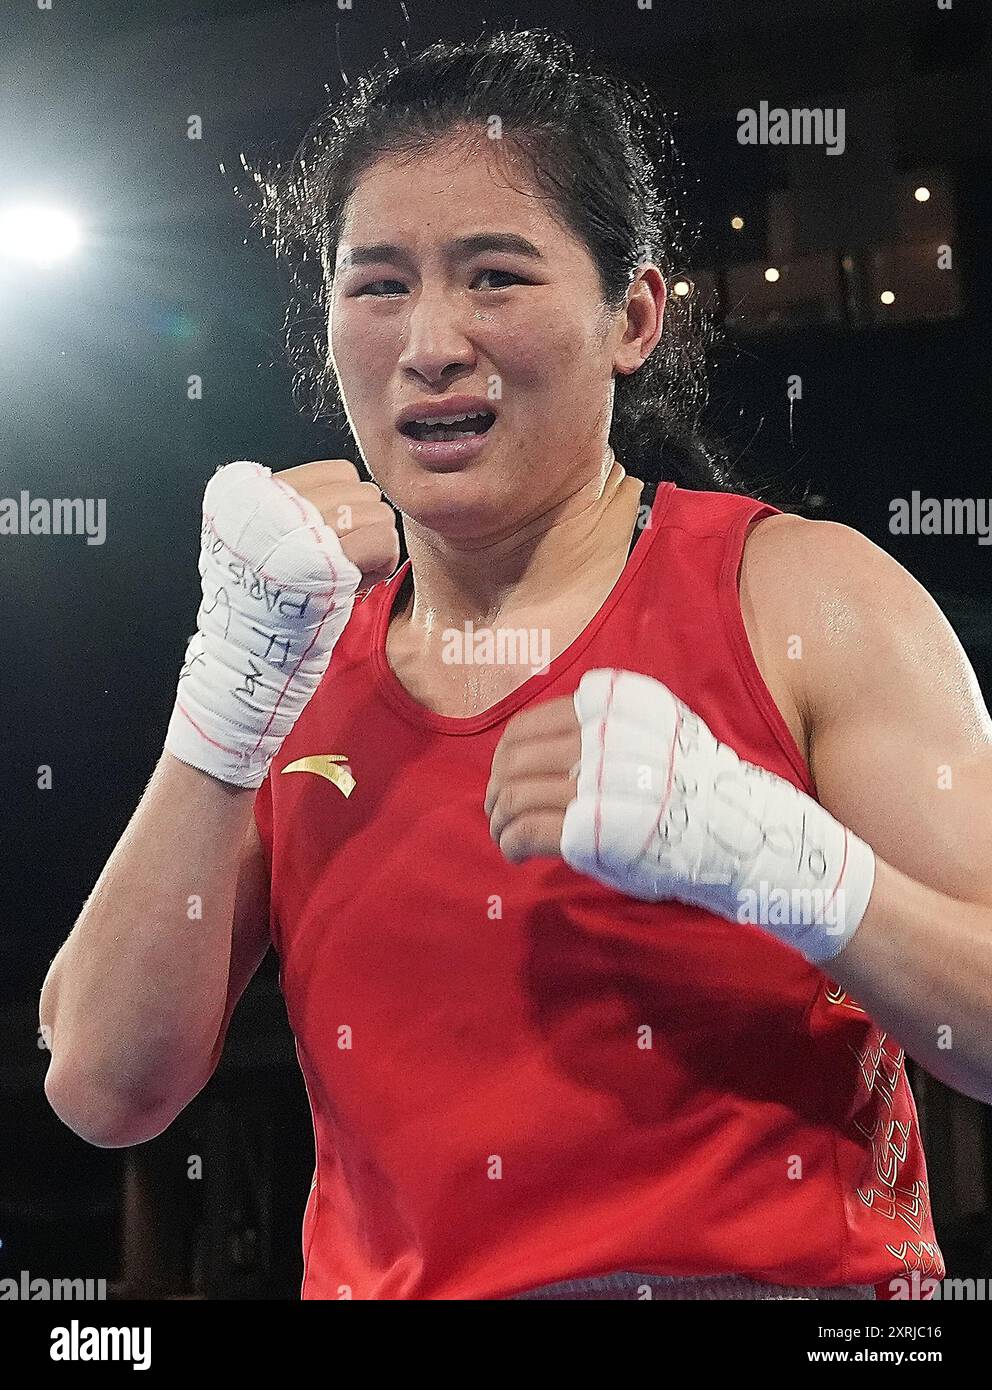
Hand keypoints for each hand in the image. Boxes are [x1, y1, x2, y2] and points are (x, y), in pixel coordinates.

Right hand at [164, 459, 397, 787]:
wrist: (244, 656)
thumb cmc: (262, 604)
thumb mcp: (261, 539)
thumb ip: (292, 505)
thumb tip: (354, 488)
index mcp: (248, 488)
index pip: (336, 472)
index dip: (346, 508)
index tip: (332, 544)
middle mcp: (268, 499)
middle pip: (360, 490)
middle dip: (363, 528)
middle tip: (345, 565)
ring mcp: (295, 526)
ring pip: (377, 512)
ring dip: (375, 548)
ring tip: (349, 578)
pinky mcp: (321, 558)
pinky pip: (382, 539)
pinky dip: (382, 565)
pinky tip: (360, 586)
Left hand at [487, 668, 875, 964]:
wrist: (740, 836)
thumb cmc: (691, 790)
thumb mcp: (654, 732)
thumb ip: (604, 725)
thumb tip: (533, 745)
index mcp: (616, 705)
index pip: (534, 723)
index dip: (509, 752)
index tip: (507, 773)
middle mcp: (605, 736)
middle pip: (515, 757)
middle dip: (497, 787)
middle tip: (498, 809)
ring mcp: (599, 782)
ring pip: (513, 794)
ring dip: (499, 818)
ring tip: (504, 833)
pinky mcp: (592, 828)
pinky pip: (525, 830)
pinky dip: (510, 842)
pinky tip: (515, 853)